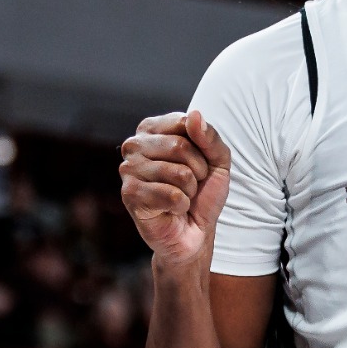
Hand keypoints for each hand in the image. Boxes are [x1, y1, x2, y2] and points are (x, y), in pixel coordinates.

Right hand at [120, 111, 231, 269]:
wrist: (194, 232)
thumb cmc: (202, 193)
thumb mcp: (217, 161)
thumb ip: (210, 137)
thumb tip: (195, 115)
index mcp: (152, 129)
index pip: (185, 123)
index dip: (202, 147)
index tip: (199, 162)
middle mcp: (135, 145)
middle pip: (180, 146)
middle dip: (198, 171)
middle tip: (192, 184)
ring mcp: (128, 169)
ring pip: (177, 173)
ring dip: (190, 191)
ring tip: (182, 197)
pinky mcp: (129, 194)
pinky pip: (170, 194)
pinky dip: (181, 205)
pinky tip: (172, 209)